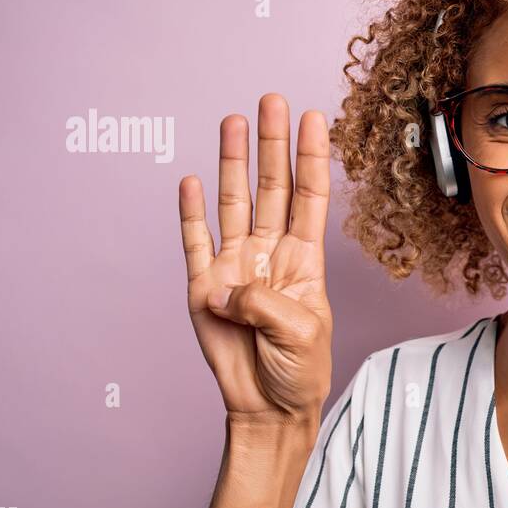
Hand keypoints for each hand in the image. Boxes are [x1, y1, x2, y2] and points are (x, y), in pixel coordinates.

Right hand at [177, 94, 332, 424]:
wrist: (267, 407)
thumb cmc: (299, 372)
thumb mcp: (299, 334)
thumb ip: (265, 302)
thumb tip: (227, 285)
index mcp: (304, 261)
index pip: (309, 198)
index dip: (312, 158)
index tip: (316, 119)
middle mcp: (269, 254)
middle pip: (270, 188)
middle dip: (272, 144)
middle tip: (272, 100)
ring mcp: (235, 267)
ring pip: (234, 203)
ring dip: (234, 163)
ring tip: (234, 121)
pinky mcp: (203, 288)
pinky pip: (195, 242)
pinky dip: (192, 212)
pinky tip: (193, 180)